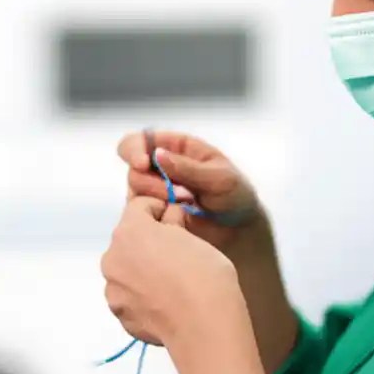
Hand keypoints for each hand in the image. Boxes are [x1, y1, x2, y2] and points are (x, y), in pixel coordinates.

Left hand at [100, 196, 247, 348]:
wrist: (203, 325)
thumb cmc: (203, 276)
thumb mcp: (194, 236)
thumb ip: (173, 222)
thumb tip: (170, 217)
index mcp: (130, 230)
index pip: (140, 205)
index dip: (160, 209)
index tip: (176, 220)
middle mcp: (113, 257)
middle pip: (129, 239)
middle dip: (149, 242)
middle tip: (177, 254)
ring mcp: (113, 289)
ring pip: (127, 270)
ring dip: (143, 270)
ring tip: (172, 283)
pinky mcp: (120, 314)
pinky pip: (130, 297)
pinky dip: (143, 296)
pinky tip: (166, 302)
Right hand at [117, 130, 260, 250]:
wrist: (239, 232)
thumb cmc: (236, 198)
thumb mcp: (219, 178)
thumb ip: (188, 168)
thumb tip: (156, 154)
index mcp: (177, 147)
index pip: (141, 141)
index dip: (134, 150)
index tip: (143, 164)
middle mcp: (161, 167)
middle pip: (133, 168)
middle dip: (148, 182)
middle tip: (171, 195)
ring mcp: (156, 191)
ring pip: (134, 192)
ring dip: (154, 200)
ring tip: (182, 208)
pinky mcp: (154, 214)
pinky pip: (139, 214)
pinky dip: (153, 217)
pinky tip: (177, 220)